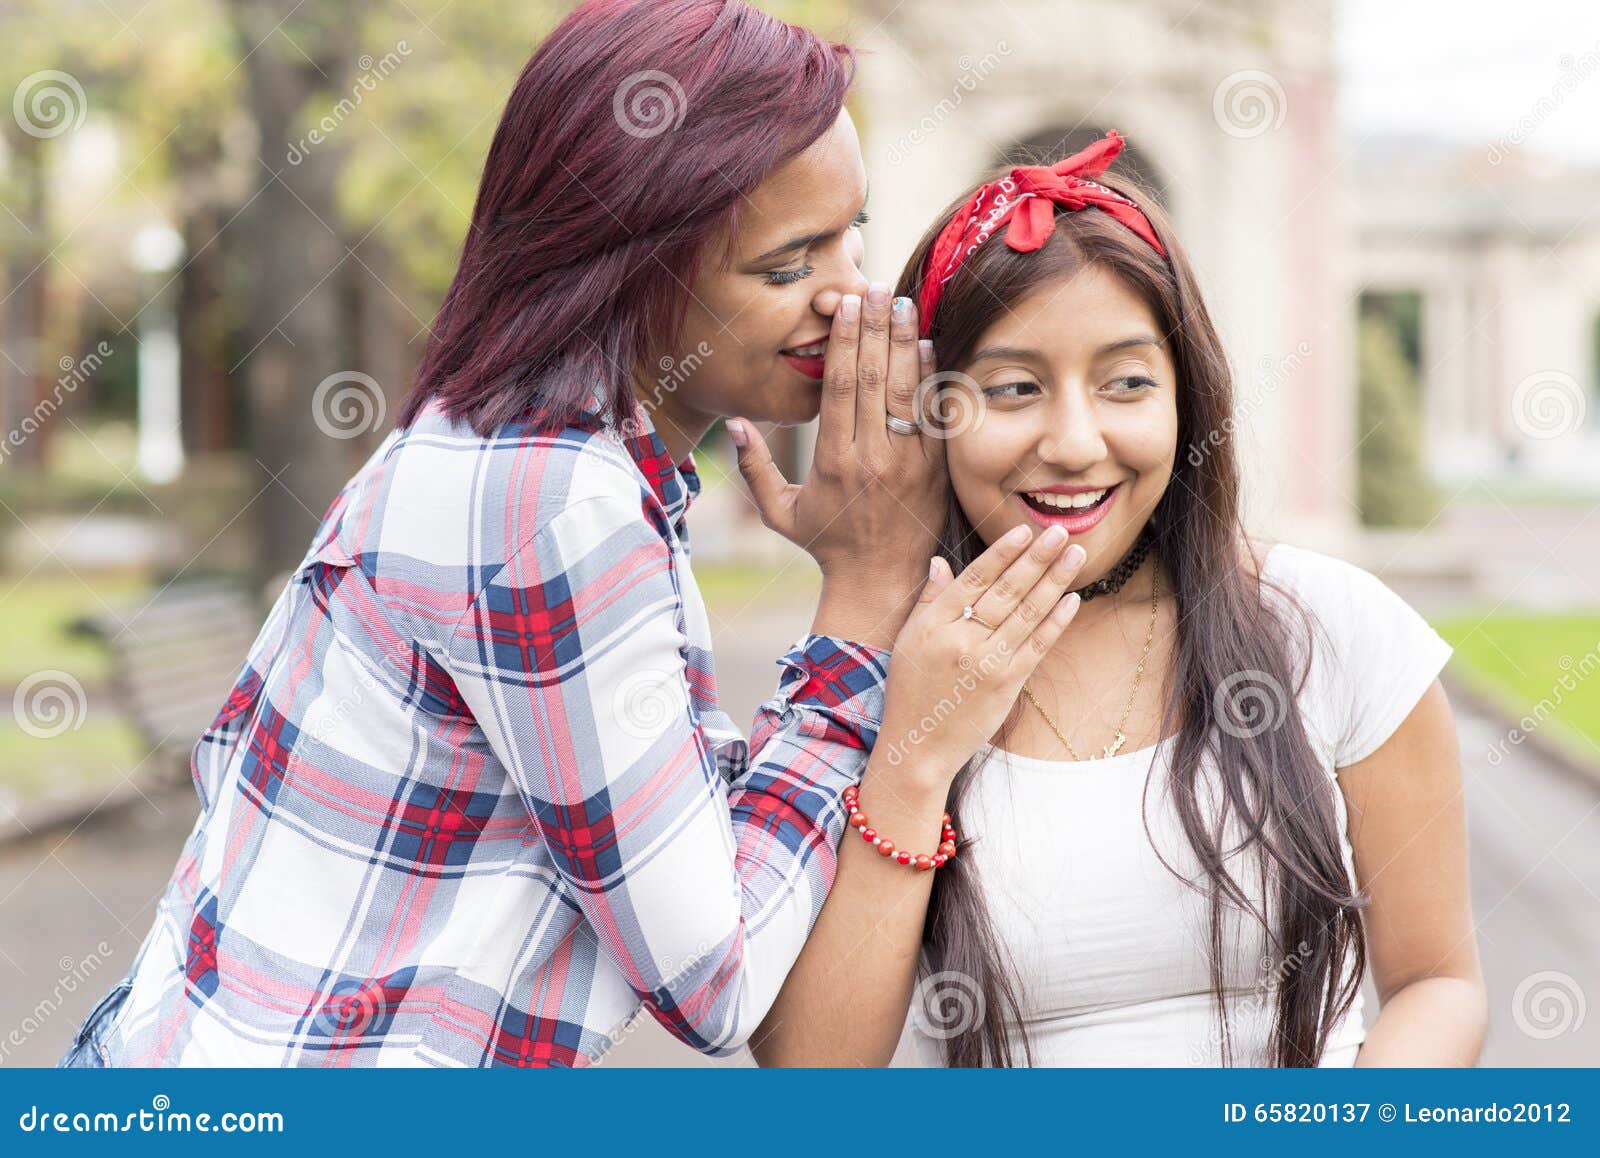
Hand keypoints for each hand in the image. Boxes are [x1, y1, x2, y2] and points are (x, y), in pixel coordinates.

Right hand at [729, 286, 946, 620]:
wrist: (881, 581)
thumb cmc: (827, 544)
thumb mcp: (779, 512)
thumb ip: (754, 468)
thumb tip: (735, 423)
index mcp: (834, 461)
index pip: (842, 387)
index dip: (846, 342)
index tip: (846, 306)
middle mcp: (872, 457)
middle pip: (875, 379)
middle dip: (875, 327)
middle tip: (876, 287)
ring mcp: (908, 463)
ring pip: (907, 391)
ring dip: (904, 342)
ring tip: (901, 303)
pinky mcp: (934, 470)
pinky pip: (934, 416)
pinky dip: (931, 379)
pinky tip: (925, 345)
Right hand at [874, 524, 1087, 783]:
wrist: (919, 746)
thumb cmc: (910, 691)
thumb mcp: (908, 640)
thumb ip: (929, 600)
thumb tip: (942, 561)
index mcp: (933, 624)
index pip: (974, 579)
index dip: (1003, 553)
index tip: (1025, 530)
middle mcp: (961, 640)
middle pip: (1006, 591)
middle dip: (1037, 559)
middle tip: (1061, 533)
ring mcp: (986, 663)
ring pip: (1027, 614)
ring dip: (1055, 582)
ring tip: (1075, 555)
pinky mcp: (1006, 685)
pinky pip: (1037, 646)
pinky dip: (1055, 622)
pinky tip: (1072, 599)